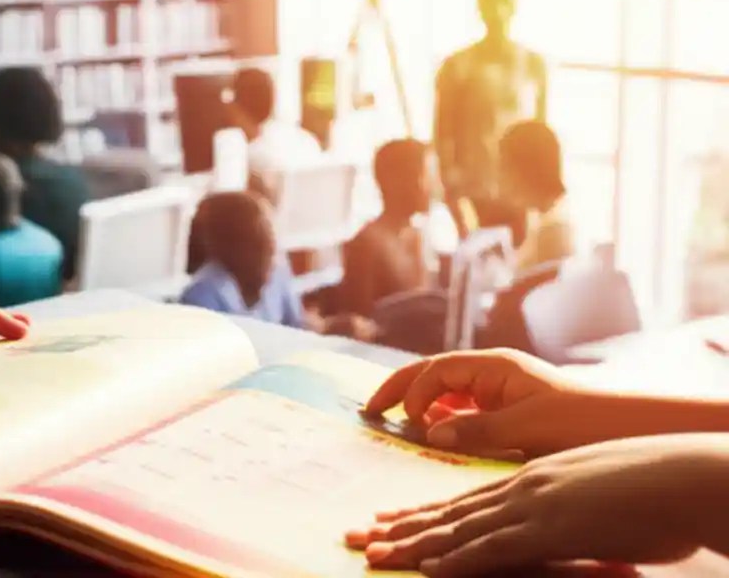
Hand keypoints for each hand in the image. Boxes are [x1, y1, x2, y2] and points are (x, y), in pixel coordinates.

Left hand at [346, 435, 724, 576]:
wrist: (683, 474)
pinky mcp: (551, 530)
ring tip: (374, 555)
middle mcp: (523, 490)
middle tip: (358, 538)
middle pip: (449, 513)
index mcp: (532, 479)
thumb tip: (561, 522)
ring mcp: (534, 509)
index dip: (423, 513)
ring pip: (460, 530)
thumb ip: (567, 507)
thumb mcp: (596, 493)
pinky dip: (459, 560)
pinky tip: (429, 569)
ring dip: (413, 546)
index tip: (388, 521)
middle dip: (400, 528)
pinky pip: (496, 549)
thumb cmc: (652, 486)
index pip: (465, 500)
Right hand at [363, 350, 598, 456]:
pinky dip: (440, 418)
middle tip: (368, 410)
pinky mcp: (505, 409)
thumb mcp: (526, 426)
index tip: (408, 422)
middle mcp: (491, 372)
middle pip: (432, 372)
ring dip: (418, 402)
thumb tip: (428, 433)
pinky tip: (432, 434)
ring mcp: (497, 389)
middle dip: (398, 388)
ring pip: (444, 390)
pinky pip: (461, 408)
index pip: (438, 370)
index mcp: (495, 366)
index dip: (415, 392)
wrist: (624, 427)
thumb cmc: (580, 420)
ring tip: (394, 423)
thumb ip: (476, 428)